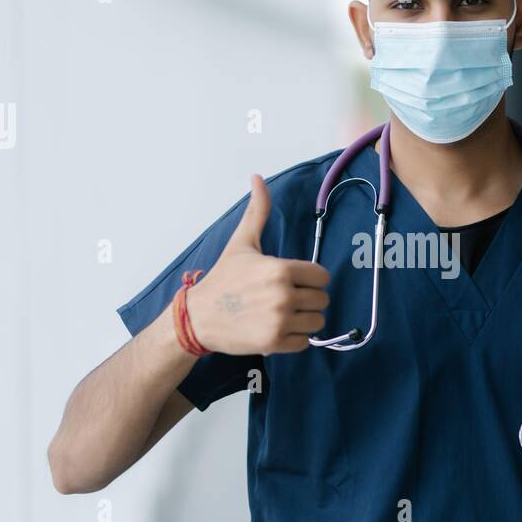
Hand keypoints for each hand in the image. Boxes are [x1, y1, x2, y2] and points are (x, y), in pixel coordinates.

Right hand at [185, 174, 330, 355]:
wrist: (198, 318)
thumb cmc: (223, 280)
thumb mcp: (242, 243)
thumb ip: (258, 212)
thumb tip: (257, 178)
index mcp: (280, 269)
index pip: (322, 276)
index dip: (310, 278)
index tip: (294, 281)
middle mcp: (283, 296)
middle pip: (321, 300)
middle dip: (307, 299)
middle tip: (284, 299)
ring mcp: (279, 322)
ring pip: (316, 322)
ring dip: (303, 320)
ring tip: (281, 314)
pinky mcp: (274, 344)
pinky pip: (304, 343)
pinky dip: (294, 339)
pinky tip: (275, 329)